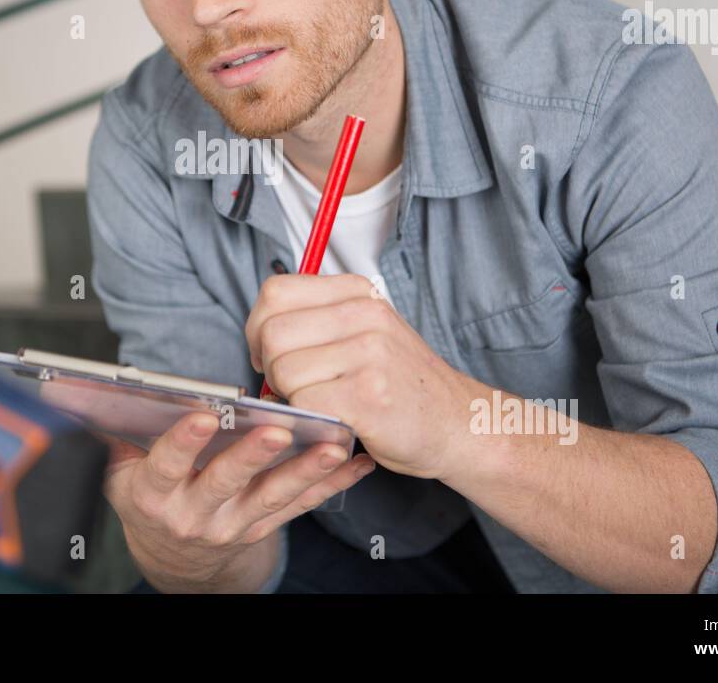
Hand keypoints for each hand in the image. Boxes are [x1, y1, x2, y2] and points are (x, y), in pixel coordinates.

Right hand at [100, 411, 374, 590]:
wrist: (172, 552)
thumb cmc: (149, 492)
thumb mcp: (122, 469)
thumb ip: (120, 434)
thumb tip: (105, 390)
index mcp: (154, 493)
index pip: (167, 465)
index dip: (183, 442)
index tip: (201, 416)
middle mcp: (193, 514)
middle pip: (224, 482)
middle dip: (251, 456)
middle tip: (276, 430)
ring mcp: (231, 525)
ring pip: (271, 496)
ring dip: (304, 470)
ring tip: (332, 446)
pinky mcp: (262, 528)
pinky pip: (299, 507)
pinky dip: (331, 485)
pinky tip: (356, 464)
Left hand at [245, 273, 479, 480]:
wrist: (459, 425)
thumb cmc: (402, 385)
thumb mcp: (367, 332)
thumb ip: (318, 321)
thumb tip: (258, 333)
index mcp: (358, 293)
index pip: (275, 291)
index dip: (258, 327)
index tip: (269, 352)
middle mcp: (365, 314)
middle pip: (272, 331)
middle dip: (269, 366)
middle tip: (293, 387)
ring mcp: (369, 352)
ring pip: (283, 369)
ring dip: (290, 396)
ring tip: (321, 404)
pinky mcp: (368, 395)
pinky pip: (303, 403)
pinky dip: (307, 419)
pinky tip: (332, 422)